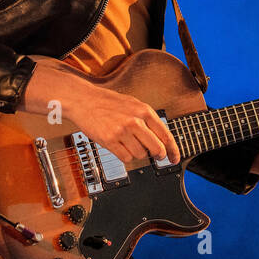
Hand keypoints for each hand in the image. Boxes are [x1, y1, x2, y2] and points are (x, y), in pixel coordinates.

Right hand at [21, 59, 180, 165]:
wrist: (84, 99)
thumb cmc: (108, 102)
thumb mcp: (132, 104)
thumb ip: (147, 119)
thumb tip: (161, 139)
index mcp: (143, 110)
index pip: (165, 134)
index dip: (173, 150)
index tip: (174, 159)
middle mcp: (135, 120)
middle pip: (156, 148)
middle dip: (158, 155)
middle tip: (156, 156)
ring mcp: (122, 131)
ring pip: (140, 155)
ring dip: (137, 153)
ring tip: (128, 142)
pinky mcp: (109, 140)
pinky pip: (126, 158)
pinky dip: (125, 156)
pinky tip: (119, 146)